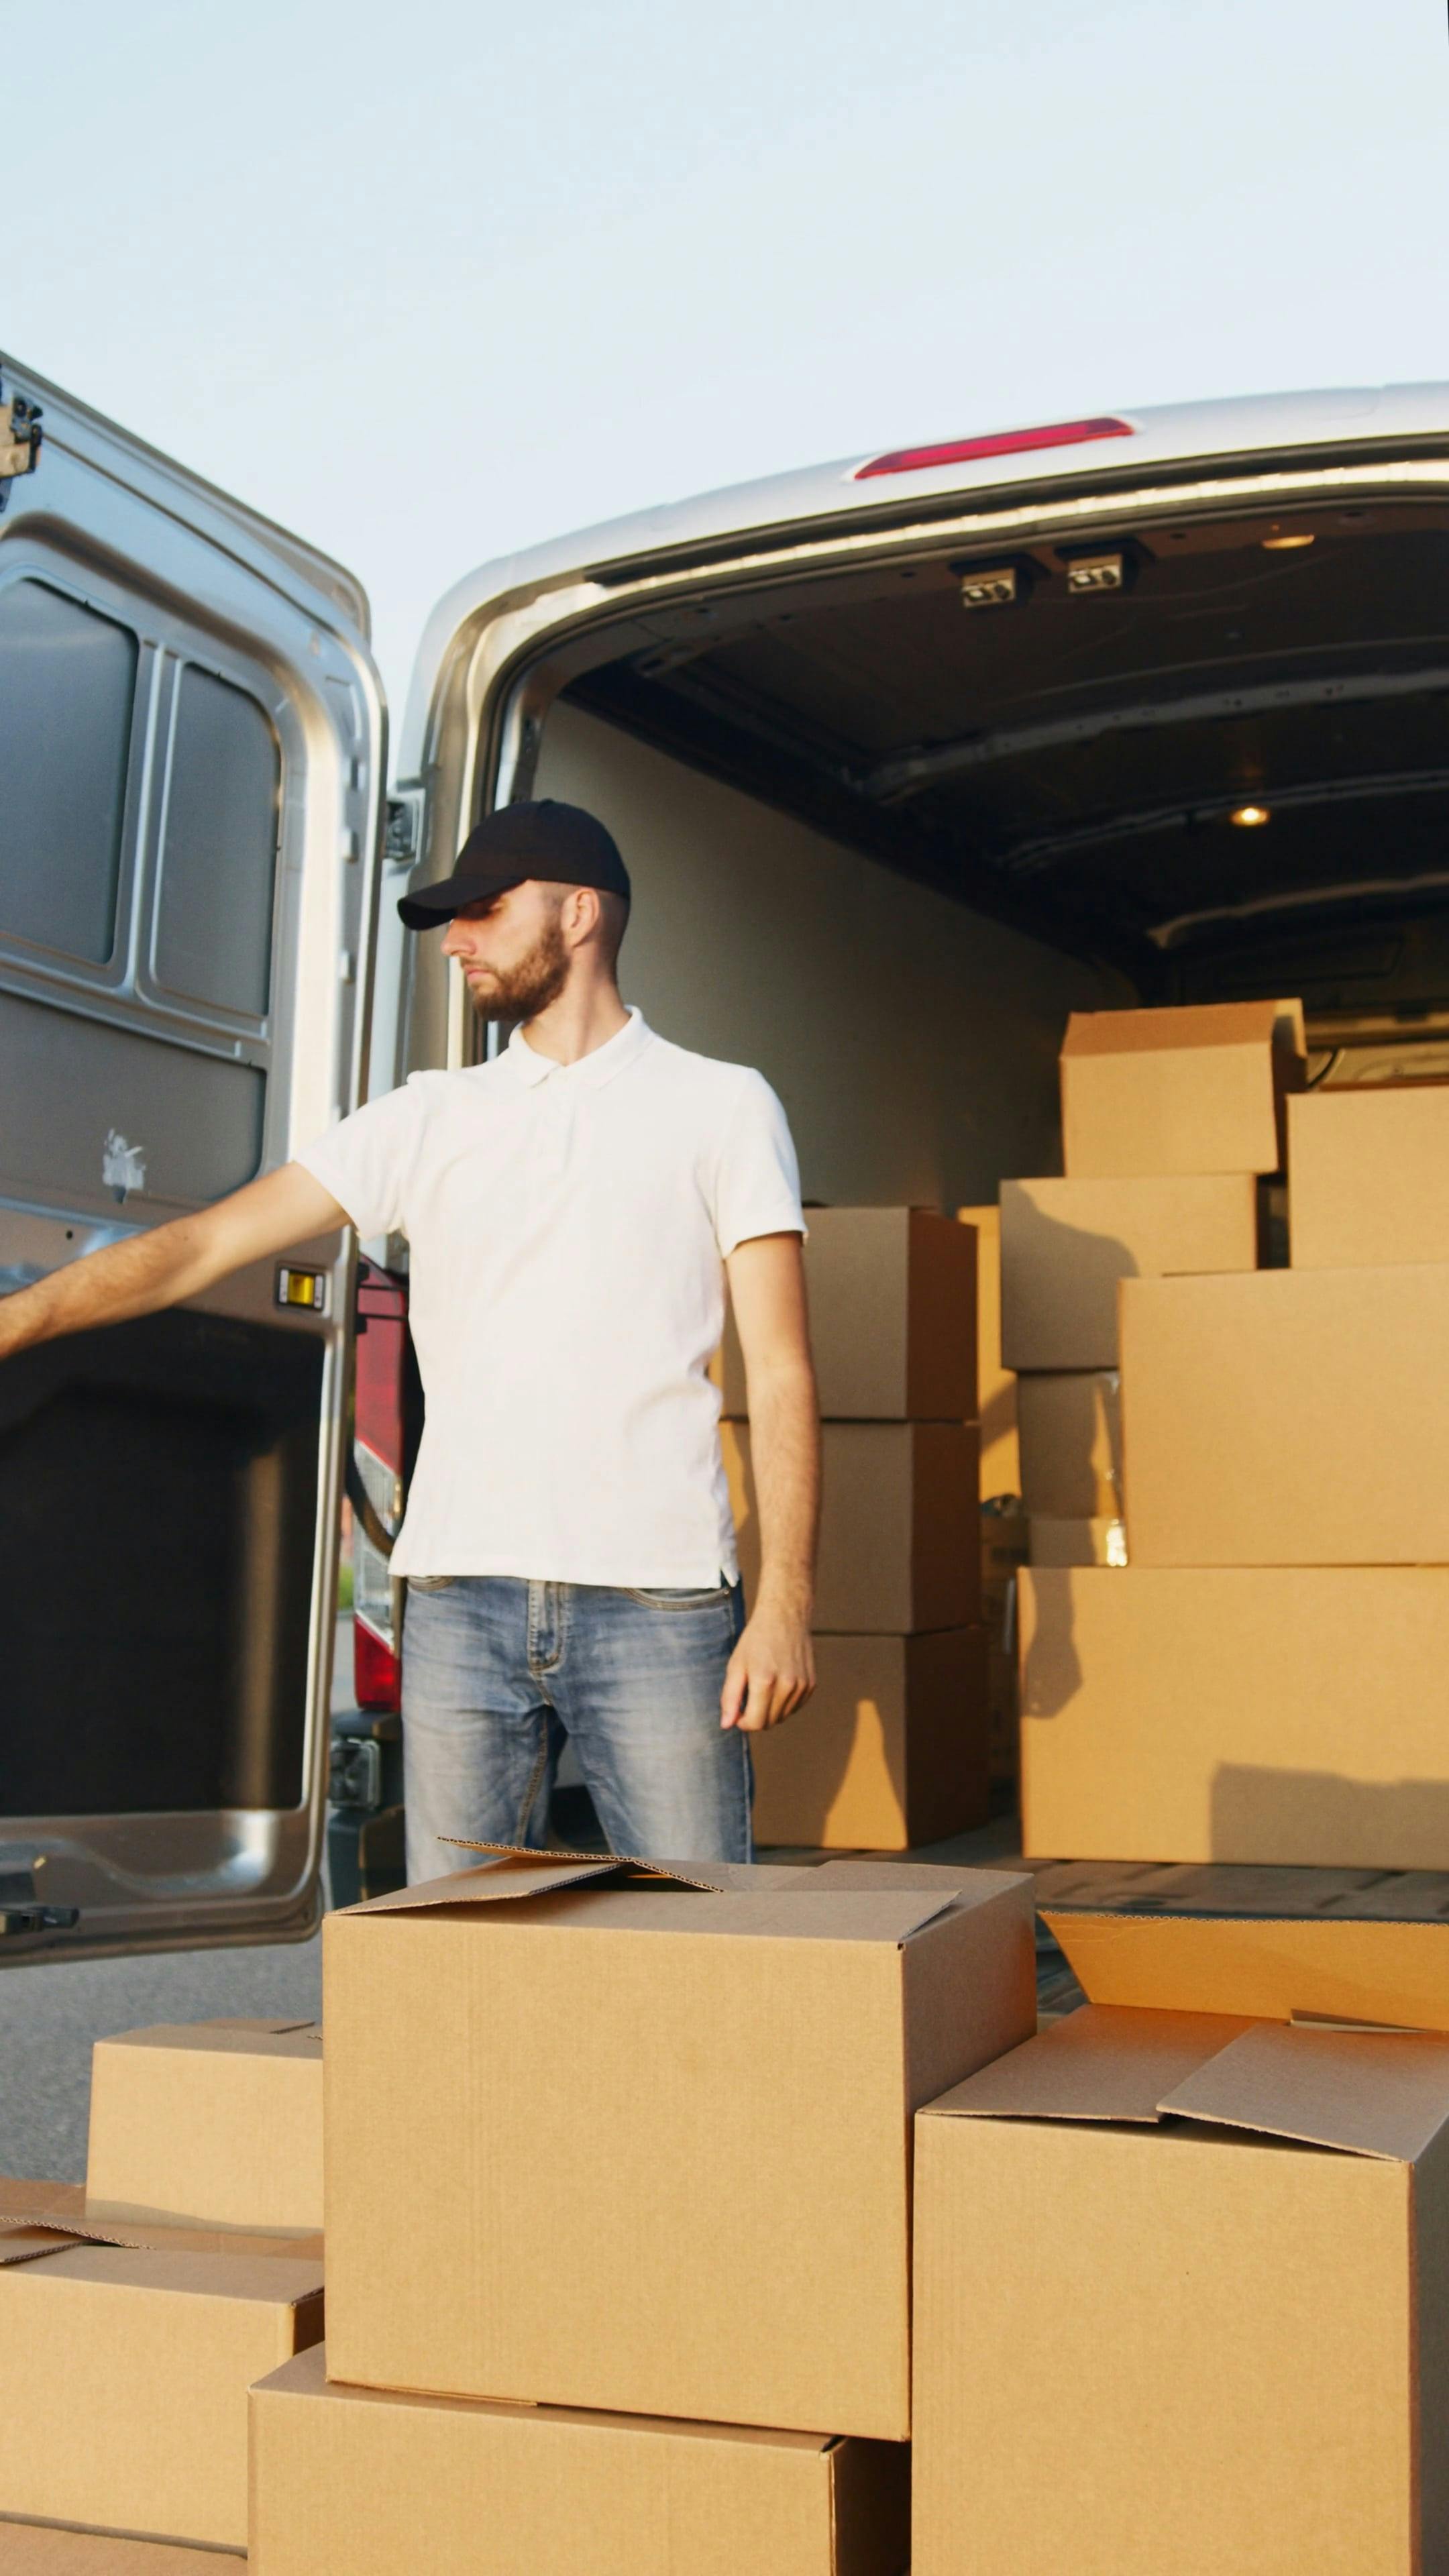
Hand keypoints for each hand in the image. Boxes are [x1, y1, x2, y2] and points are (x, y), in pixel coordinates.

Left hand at [720, 1597, 814, 1731]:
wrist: (785, 1616)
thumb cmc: (756, 1639)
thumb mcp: (736, 1665)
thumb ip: (729, 1697)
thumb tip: (726, 1725)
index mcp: (765, 1681)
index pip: (755, 1723)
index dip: (743, 1722)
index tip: (738, 1712)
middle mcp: (787, 1686)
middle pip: (769, 1722)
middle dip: (756, 1716)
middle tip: (749, 1696)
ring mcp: (802, 1686)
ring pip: (782, 1716)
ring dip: (770, 1710)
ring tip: (764, 1686)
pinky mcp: (811, 1684)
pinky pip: (795, 1707)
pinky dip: (784, 1703)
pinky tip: (778, 1683)